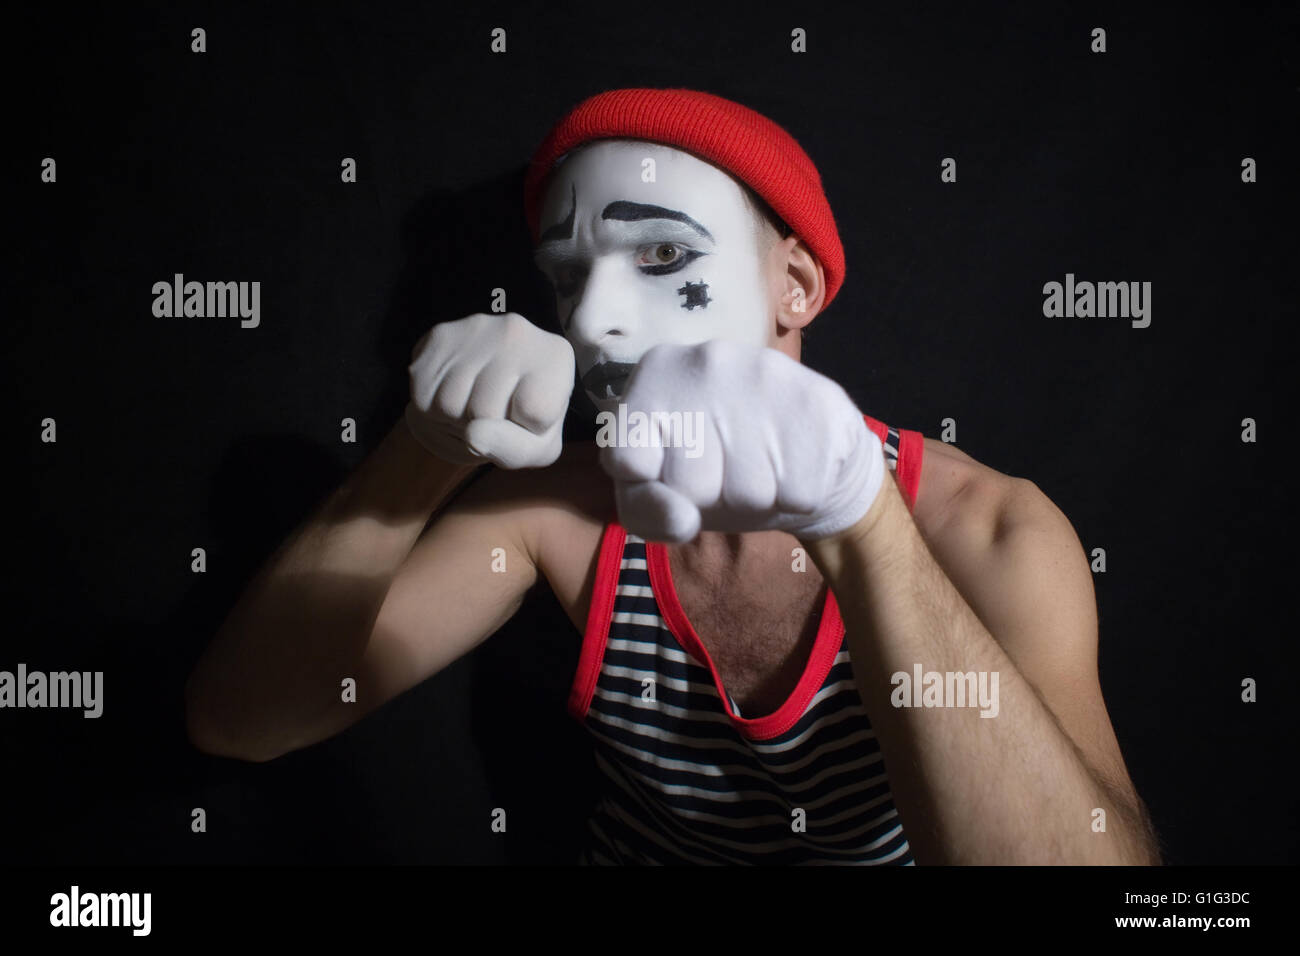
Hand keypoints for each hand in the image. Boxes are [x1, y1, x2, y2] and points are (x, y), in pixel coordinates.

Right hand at [405, 312, 574, 467]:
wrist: (490, 384)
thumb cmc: (524, 418)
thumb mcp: (536, 445)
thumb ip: (514, 449)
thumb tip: (474, 435)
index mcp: (556, 356)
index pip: (536, 411)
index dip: (527, 429)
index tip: (528, 415)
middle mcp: (517, 332)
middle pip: (485, 410)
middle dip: (486, 427)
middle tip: (494, 415)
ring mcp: (475, 328)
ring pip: (449, 404)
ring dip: (456, 421)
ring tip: (473, 406)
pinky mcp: (440, 335)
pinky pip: (423, 396)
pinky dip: (434, 411)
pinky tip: (455, 394)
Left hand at [598, 339, 885, 542]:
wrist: (810, 453)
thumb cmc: (722, 472)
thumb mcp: (667, 490)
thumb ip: (645, 507)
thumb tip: (681, 519)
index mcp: (656, 371)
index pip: (628, 460)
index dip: (654, 488)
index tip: (673, 472)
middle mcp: (708, 358)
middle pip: (688, 483)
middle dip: (708, 497)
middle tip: (726, 474)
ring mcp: (766, 372)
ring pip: (747, 492)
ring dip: (755, 500)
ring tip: (763, 470)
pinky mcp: (818, 399)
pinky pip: (798, 492)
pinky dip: (797, 498)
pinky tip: (796, 467)